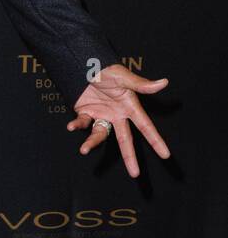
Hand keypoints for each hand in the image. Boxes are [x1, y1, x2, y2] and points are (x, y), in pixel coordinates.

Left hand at [67, 64, 169, 178]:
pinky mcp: (86, 113)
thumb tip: (164, 82)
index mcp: (129, 106)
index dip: (156, 140)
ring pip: (100, 135)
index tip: (165, 155)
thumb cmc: (106, 68)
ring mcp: (102, 115)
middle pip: (126, 139)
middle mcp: (117, 114)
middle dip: (130, 157)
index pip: (146, 127)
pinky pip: (83, 124)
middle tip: (135, 174)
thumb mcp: (124, 77)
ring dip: (92, 143)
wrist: (84, 63)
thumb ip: (141, 84)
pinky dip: (76, 125)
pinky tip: (71, 127)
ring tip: (84, 150)